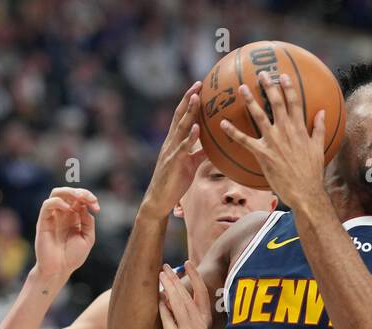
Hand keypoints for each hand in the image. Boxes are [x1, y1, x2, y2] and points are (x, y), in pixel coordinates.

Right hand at [33, 187, 98, 282]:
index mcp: (74, 218)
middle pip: (68, 192)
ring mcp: (53, 217)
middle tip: (90, 199)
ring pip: (56, 193)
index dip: (89, 198)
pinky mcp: (43, 221)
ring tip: (79, 198)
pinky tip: (68, 209)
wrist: (59, 270)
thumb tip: (85, 208)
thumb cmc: (72, 257)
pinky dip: (58, 202)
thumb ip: (88, 222)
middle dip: (81, 192)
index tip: (97, 207)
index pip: (79, 199)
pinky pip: (47, 205)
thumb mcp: (87, 239)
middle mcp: (63, 214)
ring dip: (69, 192)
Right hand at [145, 81, 202, 213]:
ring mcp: (172, 151)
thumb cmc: (175, 182)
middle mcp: (171, 142)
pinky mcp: (175, 162)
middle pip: (179, 116)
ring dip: (189, 112)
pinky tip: (197, 128)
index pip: (181, 116)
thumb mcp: (189, 165)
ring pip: (181, 127)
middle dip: (188, 99)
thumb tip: (212, 148)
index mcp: (174, 141)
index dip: (188, 101)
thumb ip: (199, 154)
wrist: (159, 200)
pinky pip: (183, 147)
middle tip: (198, 84)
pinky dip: (190, 137)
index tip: (198, 88)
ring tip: (196, 98)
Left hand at [158, 262, 216, 328]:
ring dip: (169, 288)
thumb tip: (174, 289)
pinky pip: (168, 320)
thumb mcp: (197, 326)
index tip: (187, 262)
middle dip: (175, 279)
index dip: (195, 276)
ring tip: (160, 275)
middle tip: (164, 266)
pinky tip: (157, 297)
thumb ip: (189, 309)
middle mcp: (199, 324)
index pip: (202, 292)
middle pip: (187, 296)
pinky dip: (163, 307)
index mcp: (205, 318)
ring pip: (178, 305)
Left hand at [218, 72, 327, 210]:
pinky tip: (222, 123)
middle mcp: (286, 131)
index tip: (282, 75)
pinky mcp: (263, 154)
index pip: (294, 102)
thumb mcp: (319, 148)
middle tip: (261, 73)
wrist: (306, 192)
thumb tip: (322, 112)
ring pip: (259, 116)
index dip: (288, 87)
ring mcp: (273, 142)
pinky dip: (233, 131)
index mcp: (300, 129)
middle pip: (276, 103)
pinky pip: (245, 141)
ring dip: (250, 101)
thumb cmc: (312, 173)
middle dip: (268, 86)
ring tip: (242, 88)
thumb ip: (319, 128)